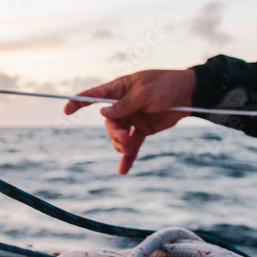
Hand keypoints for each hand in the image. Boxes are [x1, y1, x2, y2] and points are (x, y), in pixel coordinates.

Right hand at [64, 69, 195, 174]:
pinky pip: (132, 145)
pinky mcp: (142, 130)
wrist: (190, 95)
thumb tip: (103, 112)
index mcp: (120, 89)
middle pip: (108, 122)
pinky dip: (128, 157)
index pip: (95, 95)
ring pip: (118, 135)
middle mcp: (123, 104)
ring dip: (121, 143)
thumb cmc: (167, 86)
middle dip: (114, 132)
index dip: (79, 102)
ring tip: (130, 147)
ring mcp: (132, 118)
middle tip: (125, 138)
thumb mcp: (146, 93)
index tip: (67, 109)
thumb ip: (125, 104)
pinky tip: (123, 170)